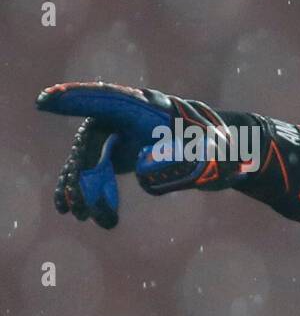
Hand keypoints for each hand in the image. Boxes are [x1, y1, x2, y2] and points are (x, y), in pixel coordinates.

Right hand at [37, 81, 299, 226]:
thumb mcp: (209, 158)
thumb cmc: (227, 151)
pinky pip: (100, 171)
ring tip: (79, 214)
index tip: (45, 101)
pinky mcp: (128, 153)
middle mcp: (131, 117)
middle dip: (83, 173)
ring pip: (91, 158)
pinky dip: (92, 191)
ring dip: (82, 187)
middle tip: (82, 205)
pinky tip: (84, 214)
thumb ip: (179, 162)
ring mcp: (127, 134)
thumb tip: (142, 170)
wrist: (238, 157)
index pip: (107, 101)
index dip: (76, 101)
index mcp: (149, 109)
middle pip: (93, 141)